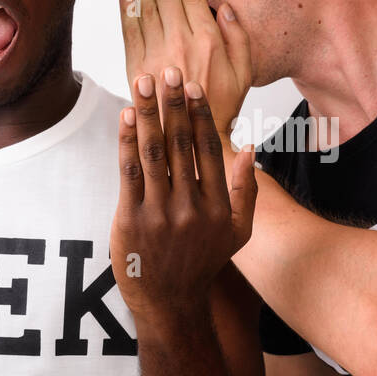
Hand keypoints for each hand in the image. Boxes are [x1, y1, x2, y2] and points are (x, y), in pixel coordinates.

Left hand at [109, 67, 256, 331]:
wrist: (170, 304)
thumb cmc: (203, 263)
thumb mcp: (238, 233)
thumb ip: (246, 192)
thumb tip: (249, 150)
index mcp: (218, 207)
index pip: (209, 150)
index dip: (199, 115)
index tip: (191, 87)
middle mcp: (191, 208)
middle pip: (181, 145)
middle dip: (172, 104)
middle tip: (167, 71)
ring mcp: (160, 215)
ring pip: (154, 154)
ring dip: (148, 114)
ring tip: (142, 83)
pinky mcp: (131, 221)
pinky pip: (129, 174)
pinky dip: (127, 142)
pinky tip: (127, 117)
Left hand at [118, 0, 251, 141]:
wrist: (189, 140)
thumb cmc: (218, 107)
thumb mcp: (246, 72)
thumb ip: (238, 36)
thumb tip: (224, 6)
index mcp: (208, 41)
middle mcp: (179, 43)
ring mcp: (155, 54)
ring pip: (145, 5)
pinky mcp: (136, 66)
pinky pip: (129, 28)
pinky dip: (126, 5)